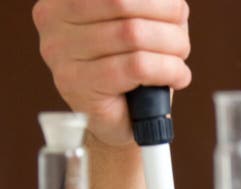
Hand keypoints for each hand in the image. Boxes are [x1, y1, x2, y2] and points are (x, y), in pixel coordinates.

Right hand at [33, 0, 191, 146]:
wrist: (122, 119)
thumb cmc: (134, 67)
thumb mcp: (142, 23)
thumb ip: (148, 4)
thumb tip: (171, 0)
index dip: (157, 0)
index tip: (175, 14)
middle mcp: (53, 19)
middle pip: (124, 2)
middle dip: (167, 22)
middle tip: (180, 43)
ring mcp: (60, 52)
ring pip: (133, 34)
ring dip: (172, 49)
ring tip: (178, 62)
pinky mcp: (77, 84)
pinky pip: (136, 66)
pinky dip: (169, 70)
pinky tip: (177, 77)